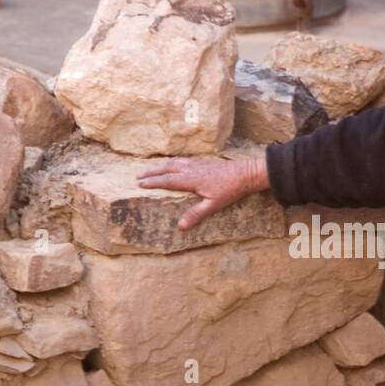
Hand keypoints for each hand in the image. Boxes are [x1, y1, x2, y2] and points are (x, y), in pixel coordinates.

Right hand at [136, 156, 269, 229]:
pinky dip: (172, 161)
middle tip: (138, 176)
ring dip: (160, 165)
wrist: (246, 173)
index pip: (167, 180)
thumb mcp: (213, 205)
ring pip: (174, 162)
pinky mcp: (203, 162)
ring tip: (151, 169)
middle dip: (151, 172)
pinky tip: (174, 164)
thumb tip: (180, 226)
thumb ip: (196, 214)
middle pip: (166, 168)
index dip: (152, 182)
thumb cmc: (231, 190)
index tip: (140, 184)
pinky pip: (182, 160)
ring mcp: (197, 163)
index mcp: (191, 179)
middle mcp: (191, 169)